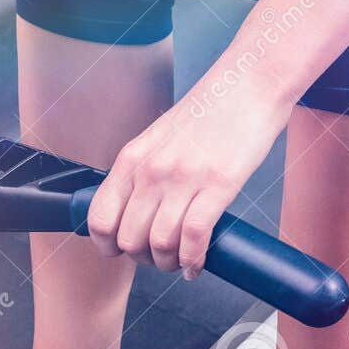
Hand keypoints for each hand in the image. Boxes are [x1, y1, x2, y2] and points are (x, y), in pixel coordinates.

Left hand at [88, 81, 291, 278]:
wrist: (249, 84)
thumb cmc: (209, 113)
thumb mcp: (159, 140)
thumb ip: (143, 172)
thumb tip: (135, 212)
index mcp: (132, 159)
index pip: (99, 218)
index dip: (107, 245)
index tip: (123, 251)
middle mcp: (151, 170)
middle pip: (129, 239)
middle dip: (143, 258)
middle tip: (160, 257)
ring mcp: (184, 178)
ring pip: (160, 244)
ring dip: (169, 263)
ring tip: (180, 261)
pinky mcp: (219, 184)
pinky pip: (194, 238)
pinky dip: (194, 260)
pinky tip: (197, 264)